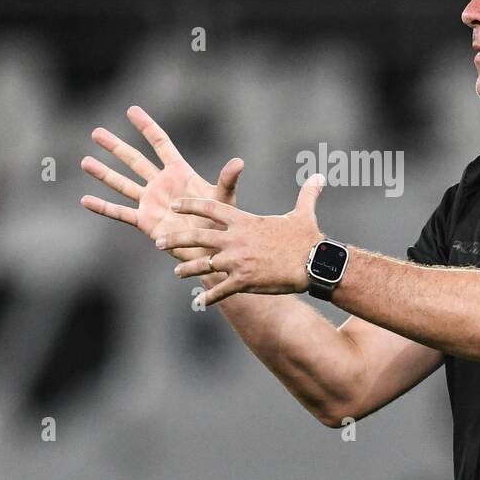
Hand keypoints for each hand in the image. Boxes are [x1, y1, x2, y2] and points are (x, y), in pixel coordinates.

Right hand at [79, 105, 243, 263]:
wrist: (212, 250)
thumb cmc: (221, 223)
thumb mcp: (224, 199)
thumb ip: (227, 180)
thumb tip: (239, 162)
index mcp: (179, 173)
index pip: (160, 143)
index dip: (146, 127)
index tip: (131, 110)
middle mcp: (161, 185)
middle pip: (134, 160)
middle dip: (115, 147)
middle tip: (96, 132)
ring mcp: (150, 202)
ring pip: (122, 183)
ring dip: (104, 173)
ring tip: (85, 161)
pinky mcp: (145, 221)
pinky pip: (120, 213)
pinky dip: (103, 207)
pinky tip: (85, 200)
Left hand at [155, 174, 327, 307]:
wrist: (314, 263)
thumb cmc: (308, 238)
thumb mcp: (304, 213)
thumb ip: (307, 195)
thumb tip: (321, 177)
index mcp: (245, 221)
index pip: (210, 208)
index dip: (190, 206)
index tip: (175, 205)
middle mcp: (236, 239)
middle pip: (198, 237)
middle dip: (176, 239)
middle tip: (159, 242)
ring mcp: (238, 261)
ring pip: (204, 265)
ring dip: (188, 269)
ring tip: (177, 272)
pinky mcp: (244, 281)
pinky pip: (220, 290)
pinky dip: (208, 297)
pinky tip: (198, 303)